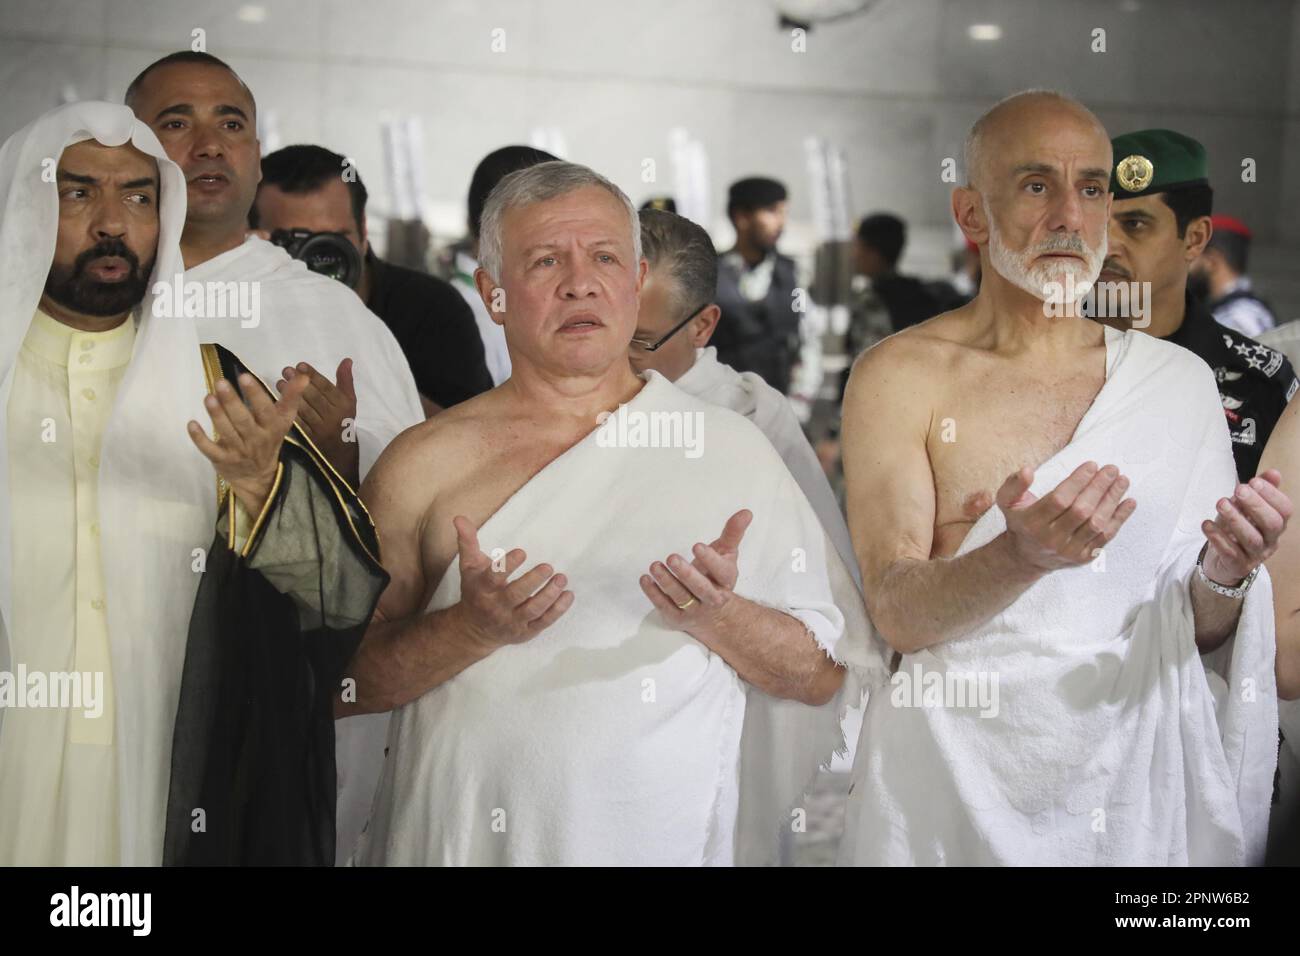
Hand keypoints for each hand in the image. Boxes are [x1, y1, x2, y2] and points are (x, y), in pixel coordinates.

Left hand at [188, 371, 308, 515]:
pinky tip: (192, 423)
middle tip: (220, 382)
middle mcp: (256, 440)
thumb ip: (291, 397)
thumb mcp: (283, 420)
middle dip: (231, 401)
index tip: (244, 376)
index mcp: (272, 428)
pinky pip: (210, 450)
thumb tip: (303, 375)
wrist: (259, 477)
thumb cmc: (269, 439)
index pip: (265, 410)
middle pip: (243, 420)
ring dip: (217, 415)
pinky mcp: (223, 460)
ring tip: (209, 397)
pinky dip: (200, 438)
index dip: (255, 394)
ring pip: (227, 432)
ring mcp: (239, 451)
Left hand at [276, 358, 358, 484]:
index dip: (314, 375)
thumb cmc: (343, 421)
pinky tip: (277, 402)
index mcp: (344, 405)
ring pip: (303, 408)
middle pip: (314, 397)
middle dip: (298, 383)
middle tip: (285, 370)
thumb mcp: (349, 401)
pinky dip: (286, 411)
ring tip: (279, 382)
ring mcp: (320, 428)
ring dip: (289, 395)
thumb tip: (346, 360)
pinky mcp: (309, 438)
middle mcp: (333, 416)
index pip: (327, 388)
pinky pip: (296, 422)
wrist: (341, 452)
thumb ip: (346, 380)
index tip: (300, 365)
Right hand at [451, 515, 572, 649]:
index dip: (508, 565)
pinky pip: (544, 622)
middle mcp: (496, 607)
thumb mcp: (469, 567)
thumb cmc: (475, 591)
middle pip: (515, 595)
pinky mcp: (526, 632)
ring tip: (561, 578)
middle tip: (548, 567)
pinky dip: (557, 610)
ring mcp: (512, 621)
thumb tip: (459, 517)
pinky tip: (568, 595)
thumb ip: (467, 542)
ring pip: (533, 610)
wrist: (474, 630)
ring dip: (549, 595)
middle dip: (533, 581)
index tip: (522, 552)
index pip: (494, 577)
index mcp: (482, 589)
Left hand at [639, 509, 751, 636]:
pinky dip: (654, 594)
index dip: (710, 560)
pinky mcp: (677, 618)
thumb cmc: (717, 577)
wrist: (715, 615)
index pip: (721, 571)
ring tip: (655, 566)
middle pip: (701, 588)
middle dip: (686, 574)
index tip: (696, 546)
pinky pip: (665, 606)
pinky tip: (646, 579)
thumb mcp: (726, 554)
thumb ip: (732, 534)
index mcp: (726, 580)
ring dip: (667, 581)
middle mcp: (712, 598)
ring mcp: (694, 610)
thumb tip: (746, 512)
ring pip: (680, 597)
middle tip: (672, 557)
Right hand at [996, 461, 1136, 572]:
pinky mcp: (1083, 557)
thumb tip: (1028, 469)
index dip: (1077, 481)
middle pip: (1081, 511)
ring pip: (1096, 523)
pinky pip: (1105, 537)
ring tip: (1123, 480)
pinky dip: (1120, 519)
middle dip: (1099, 487)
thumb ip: (1014, 484)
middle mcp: (1051, 539)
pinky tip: (1129, 502)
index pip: (1060, 500)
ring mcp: (1069, 550)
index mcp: (1032, 523)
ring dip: (1112, 500)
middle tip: (1111, 469)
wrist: (1026, 557)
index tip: (1092, 465)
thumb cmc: (1021, 522)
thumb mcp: (1007, 502)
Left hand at [1200, 469, 1291, 585]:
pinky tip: (1207, 523)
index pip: (1285, 510)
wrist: (1224, 561)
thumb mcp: (1246, 508)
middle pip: (1272, 524)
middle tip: (1238, 490)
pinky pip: (1230, 552)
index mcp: (1276, 524)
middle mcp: (1270, 540)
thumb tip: (1274, 473)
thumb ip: (1259, 491)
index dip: (1272, 495)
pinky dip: (1217, 537)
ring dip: (1235, 519)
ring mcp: (1255, 555)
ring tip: (1221, 503)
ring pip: (1252, 539)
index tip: (1253, 481)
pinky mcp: (1238, 565)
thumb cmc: (1237, 529)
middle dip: (1256, 505)